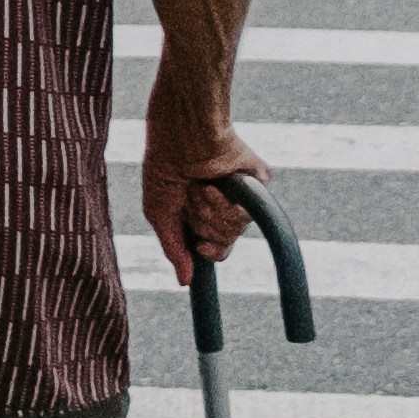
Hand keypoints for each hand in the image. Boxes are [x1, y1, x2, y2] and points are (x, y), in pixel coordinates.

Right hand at [139, 116, 269, 286]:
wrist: (180, 135)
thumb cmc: (164, 167)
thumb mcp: (159, 213)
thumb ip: (174, 249)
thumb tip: (185, 282)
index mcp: (201, 213)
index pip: (214, 248)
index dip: (208, 252)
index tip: (199, 247)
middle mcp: (223, 206)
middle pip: (224, 243)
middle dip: (203, 223)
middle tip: (191, 198)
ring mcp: (242, 194)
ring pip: (235, 229)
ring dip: (210, 210)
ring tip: (201, 185)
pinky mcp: (258, 181)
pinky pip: (249, 212)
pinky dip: (226, 201)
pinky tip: (217, 183)